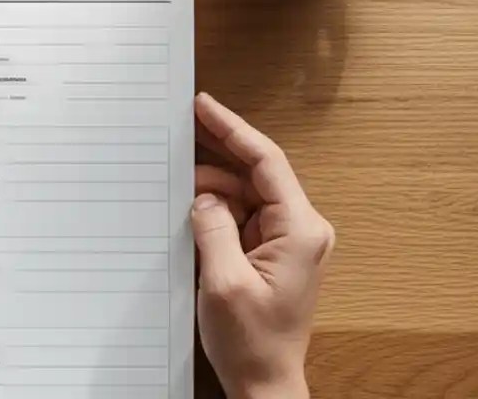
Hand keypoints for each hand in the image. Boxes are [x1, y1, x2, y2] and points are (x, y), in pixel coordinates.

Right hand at [191, 93, 334, 398]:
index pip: (266, 162)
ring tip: (175, 189)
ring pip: (244, 194)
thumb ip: (212, 227)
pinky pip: (241, 216)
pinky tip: (189, 209)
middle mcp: (302, 229)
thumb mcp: (223, 281)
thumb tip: (204, 196)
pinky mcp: (272, 252)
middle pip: (255, 173)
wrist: (264, 383)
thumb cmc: (253, 343)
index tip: (204, 106)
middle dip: (216, 155)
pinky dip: (215, 210)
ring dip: (210, 191)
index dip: (232, 129)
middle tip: (180, 132)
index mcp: (301, 230)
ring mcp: (288, 240)